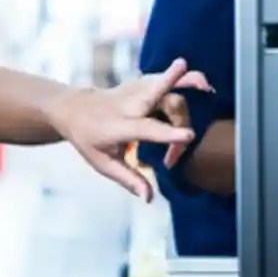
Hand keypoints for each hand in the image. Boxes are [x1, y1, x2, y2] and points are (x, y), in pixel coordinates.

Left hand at [47, 58, 212, 201]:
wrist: (71, 109)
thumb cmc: (88, 139)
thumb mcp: (102, 163)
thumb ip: (128, 179)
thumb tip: (149, 198)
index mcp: (119, 126)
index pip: (147, 129)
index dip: (168, 132)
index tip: (188, 136)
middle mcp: (128, 105)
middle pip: (154, 93)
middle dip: (171, 84)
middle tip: (200, 86)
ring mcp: (132, 92)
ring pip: (160, 83)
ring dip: (181, 81)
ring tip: (205, 84)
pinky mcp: (138, 85)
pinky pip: (159, 79)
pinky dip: (177, 77)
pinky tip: (197, 79)